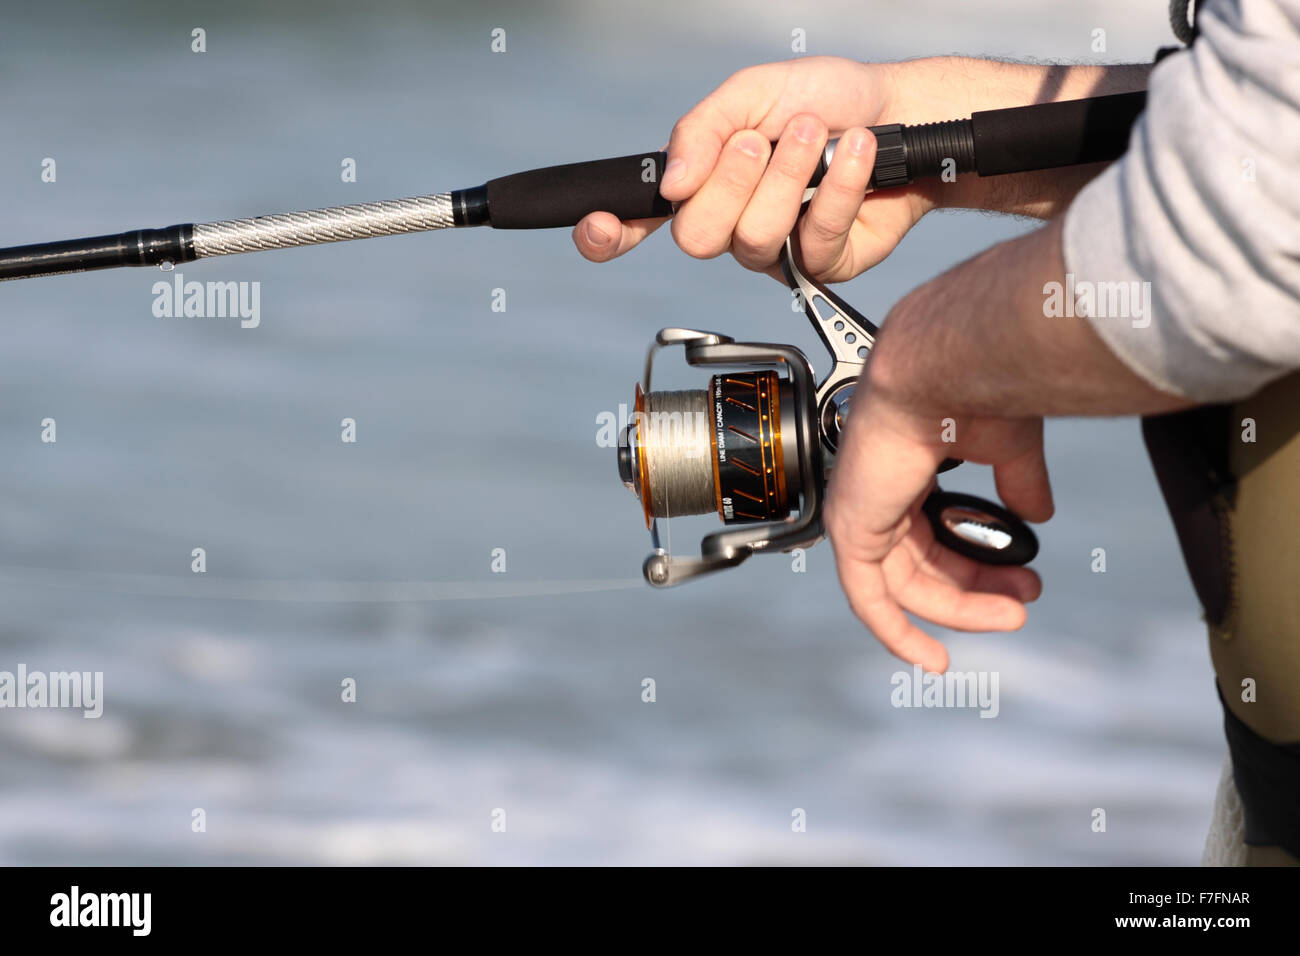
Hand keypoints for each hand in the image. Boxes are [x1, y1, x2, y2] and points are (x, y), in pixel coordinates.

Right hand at [571, 57, 937, 280]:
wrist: (899, 114)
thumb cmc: (825, 100)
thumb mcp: (753, 93)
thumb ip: (702, 130)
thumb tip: (674, 184)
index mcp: (701, 182)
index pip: (638, 222)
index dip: (609, 234)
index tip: (599, 224)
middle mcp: (730, 222)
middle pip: (697, 237)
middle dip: (730, 181)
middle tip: (762, 140)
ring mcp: (774, 251)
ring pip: (755, 237)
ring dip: (790, 174)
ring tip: (817, 135)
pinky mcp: (820, 266)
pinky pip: (813, 241)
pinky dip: (838, 186)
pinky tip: (854, 154)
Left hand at [823, 384, 1053, 673]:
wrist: (947, 366)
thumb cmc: (973, 387)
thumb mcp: (1008, 448)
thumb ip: (1019, 483)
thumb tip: (1037, 514)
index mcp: (907, 467)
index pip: (932, 533)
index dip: (973, 565)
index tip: (1017, 586)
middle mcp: (878, 490)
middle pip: (922, 563)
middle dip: (975, 589)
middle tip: (1024, 601)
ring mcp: (860, 510)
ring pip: (904, 585)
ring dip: (959, 609)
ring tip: (1013, 613)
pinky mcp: (852, 530)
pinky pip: (869, 598)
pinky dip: (896, 631)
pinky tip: (930, 659)